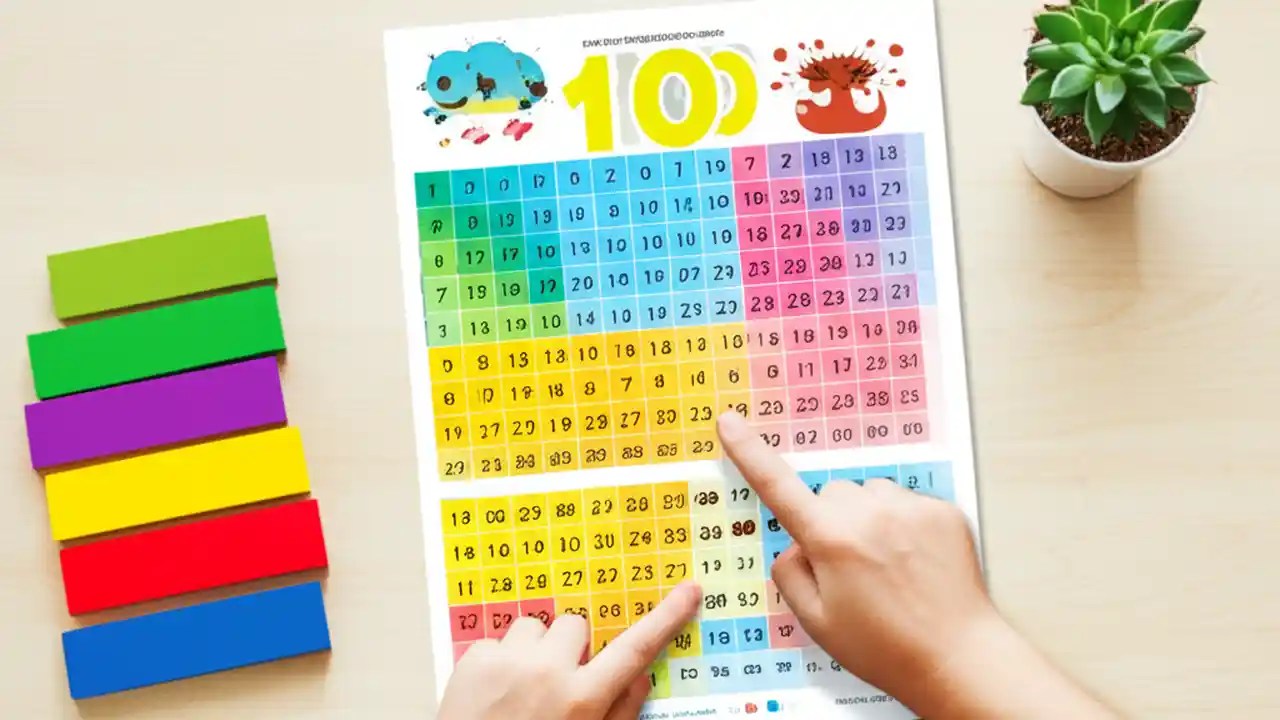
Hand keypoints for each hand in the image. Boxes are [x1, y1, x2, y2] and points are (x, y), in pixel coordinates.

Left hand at [438, 581, 700, 719]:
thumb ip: (619, 713)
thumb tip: (640, 674)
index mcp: (582, 700)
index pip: (636, 650)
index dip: (666, 618)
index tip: (688, 590)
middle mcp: (548, 672)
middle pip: (576, 626)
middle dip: (571, 648)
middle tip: (559, 681)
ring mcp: (508, 661)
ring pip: (534, 628)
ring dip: (533, 650)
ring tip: (522, 688)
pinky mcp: (474, 660)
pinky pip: (497, 642)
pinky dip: (499, 661)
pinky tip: (494, 693)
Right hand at [717, 412, 1115, 718]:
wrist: (958, 658)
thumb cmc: (885, 648)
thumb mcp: (816, 622)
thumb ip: (790, 573)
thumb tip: (795, 543)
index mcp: (831, 539)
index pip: (778, 486)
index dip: (749, 452)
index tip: (729, 422)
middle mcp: (869, 513)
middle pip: (830, 494)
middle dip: (830, 521)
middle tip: (850, 570)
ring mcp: (909, 508)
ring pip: (869, 495)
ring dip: (868, 519)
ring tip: (887, 569)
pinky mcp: (942, 511)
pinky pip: (906, 503)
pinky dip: (903, 526)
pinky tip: (915, 564)